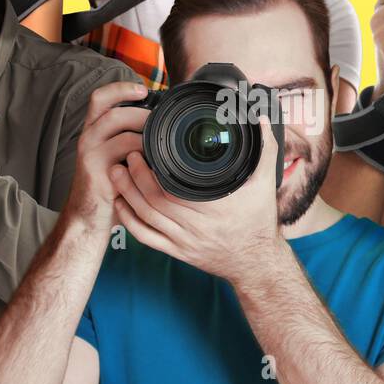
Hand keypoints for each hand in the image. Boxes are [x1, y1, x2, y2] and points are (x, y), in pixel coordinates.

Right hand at [63, 79, 149, 231]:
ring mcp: (91, 156)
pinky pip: (126, 162)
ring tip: (160, 145)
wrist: (90, 215)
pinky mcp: (97, 175)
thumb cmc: (111, 182)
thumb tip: (162, 120)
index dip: (120, 89)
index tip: (143, 89)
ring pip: (123, 137)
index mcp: (94, 129)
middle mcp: (88, 138)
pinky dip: (144, 161)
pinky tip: (155, 165)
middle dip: (142, 115)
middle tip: (161, 124)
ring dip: (147, 138)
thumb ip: (130, 135)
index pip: (100, 98)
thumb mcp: (116, 154)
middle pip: (114, 114)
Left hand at [110, 117, 280, 280]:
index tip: (143, 150)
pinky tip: (121, 205)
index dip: (151, 171)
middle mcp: (196, 228)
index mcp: (215, 209)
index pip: (172, 189)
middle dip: (134, 178)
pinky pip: (145, 238)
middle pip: (153, 202)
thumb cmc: (259, 222)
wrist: (257, 263)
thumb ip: (265, 149)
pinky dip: (129, 221)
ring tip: (116, 173)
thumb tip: (262, 119)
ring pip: (146, 218)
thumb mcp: (266, 184)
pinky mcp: (177, 252)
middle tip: (126, 157)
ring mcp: (183, 242)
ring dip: (127, 195)